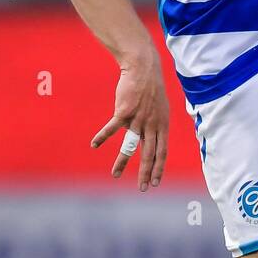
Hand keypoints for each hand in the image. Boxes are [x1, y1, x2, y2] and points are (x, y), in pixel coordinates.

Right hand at [91, 48, 169, 190]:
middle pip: (149, 154)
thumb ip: (157, 123)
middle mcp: (152, 125)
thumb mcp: (161, 108)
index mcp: (162, 125)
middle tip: (144, 188)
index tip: (156, 182)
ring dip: (122, 162)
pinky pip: (112, 128)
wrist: (143, 69)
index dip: (160, 168)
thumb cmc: (151, 88)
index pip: (163, 151)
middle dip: (146, 173)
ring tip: (115, 175)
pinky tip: (94, 145)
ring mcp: (138, 119)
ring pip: (130, 146)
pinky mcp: (124, 112)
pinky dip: (102, 137)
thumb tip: (154, 135)